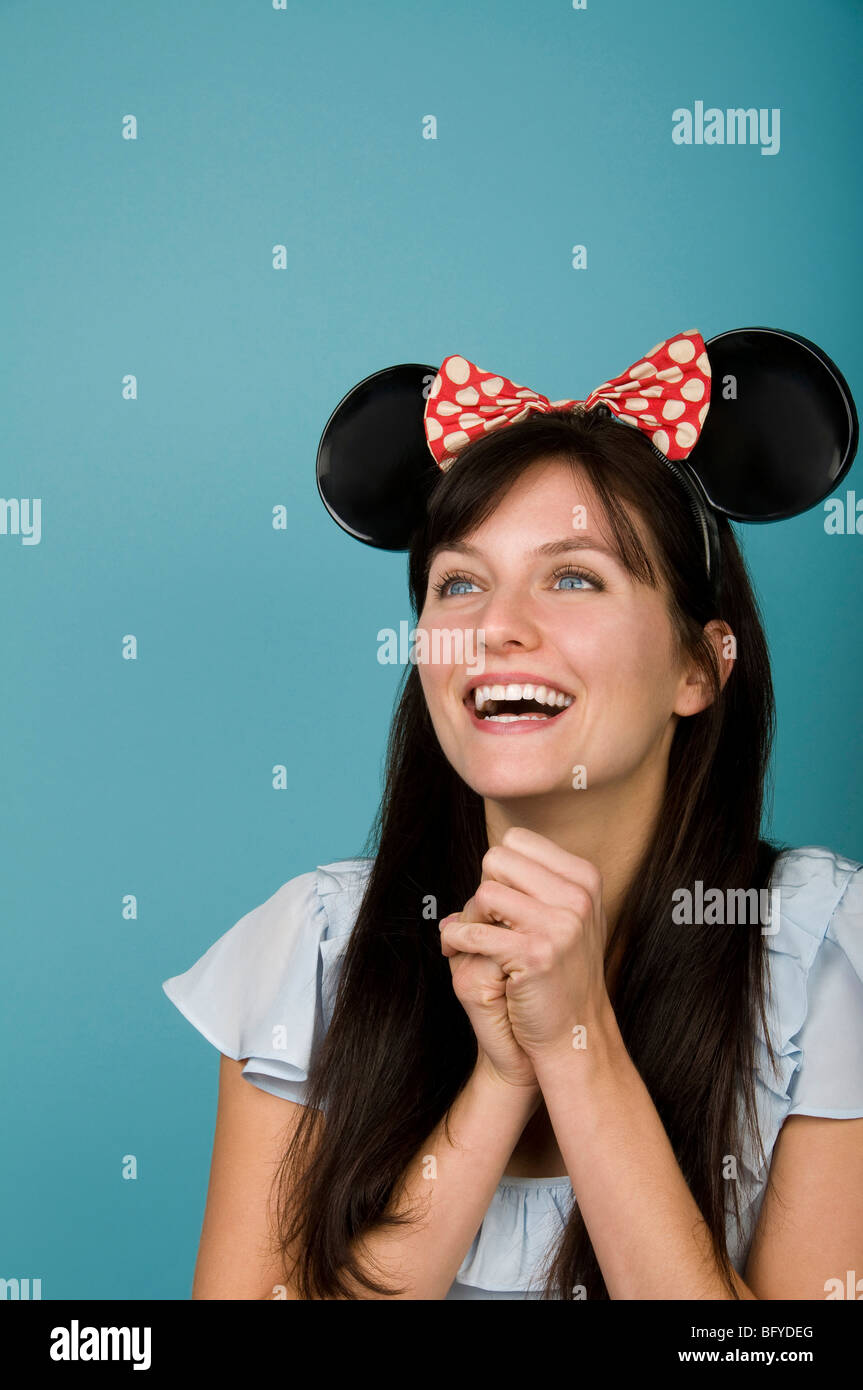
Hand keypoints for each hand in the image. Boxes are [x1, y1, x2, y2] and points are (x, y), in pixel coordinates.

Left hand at [440, 826, 611, 1060]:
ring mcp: (560, 925)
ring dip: (469, 916)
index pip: (518, 841)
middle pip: (498, 859)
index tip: (500, 899)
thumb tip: (487, 860)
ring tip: (474, 938)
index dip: (500, 869)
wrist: (576, 1032)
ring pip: (484, 892)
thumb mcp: (567, 917)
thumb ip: (539, 881)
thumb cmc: (562, 973)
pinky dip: (456, 939)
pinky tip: (457, 949)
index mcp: (585, 878)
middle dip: (482, 887)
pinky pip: (473, 930)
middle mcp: (577, 897)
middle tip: (484, 919)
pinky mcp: (535, 955)